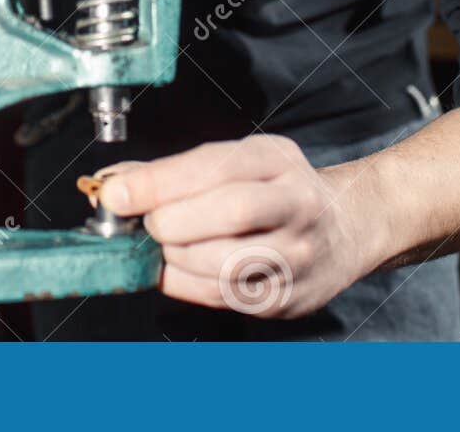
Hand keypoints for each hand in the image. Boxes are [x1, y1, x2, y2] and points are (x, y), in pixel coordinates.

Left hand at [101, 136, 376, 318]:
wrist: (345, 229)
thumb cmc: (277, 189)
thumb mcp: (239, 160)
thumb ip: (177, 170)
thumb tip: (114, 183)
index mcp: (278, 160)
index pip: (216, 166)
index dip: (159, 181)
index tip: (116, 193)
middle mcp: (296, 205)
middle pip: (227, 213)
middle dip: (170, 220)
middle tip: (148, 222)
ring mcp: (297, 255)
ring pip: (223, 263)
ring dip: (175, 256)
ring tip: (165, 244)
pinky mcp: (286, 298)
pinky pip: (223, 296)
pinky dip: (186, 283)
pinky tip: (177, 268)